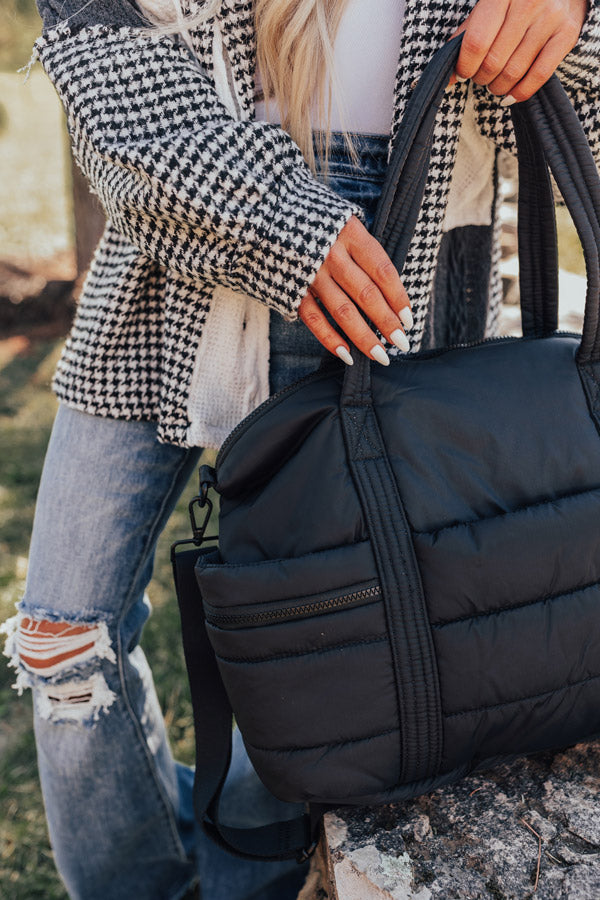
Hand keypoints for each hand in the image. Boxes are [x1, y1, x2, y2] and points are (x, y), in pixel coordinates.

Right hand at [299, 216, 412, 364]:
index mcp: (350, 233)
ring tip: (380, 355)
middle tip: (401, 343)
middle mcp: (332, 253)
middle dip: (387, 322)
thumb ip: (361, 247)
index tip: (409, 319)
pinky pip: (314, 319)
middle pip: (367, 294)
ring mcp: (310, 273)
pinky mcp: (291, 288)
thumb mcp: (341, 219)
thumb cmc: (309, 217)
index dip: (399, 298)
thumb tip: (385, 285)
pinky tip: (347, 355)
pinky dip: (331, 339)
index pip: (383, 271)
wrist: (259, 212)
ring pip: (343, 311)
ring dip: (364, 337)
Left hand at [447, 0, 588, 102]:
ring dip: (498, 87)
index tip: (462, 73)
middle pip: (494, 61)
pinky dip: (520, 93)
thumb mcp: (487, 7)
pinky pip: (539, 75)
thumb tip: (447, 76)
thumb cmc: (514, 0)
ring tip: (494, 84)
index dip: (465, 66)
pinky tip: (509, 96)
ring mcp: (550, 17)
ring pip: (514, 71)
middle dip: (481, 78)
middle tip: (480, 77)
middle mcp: (528, 1)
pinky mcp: (566, 33)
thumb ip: (466, 36)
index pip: (476, 42)